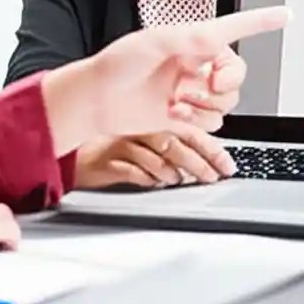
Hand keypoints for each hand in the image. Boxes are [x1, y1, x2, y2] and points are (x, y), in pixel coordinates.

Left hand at [43, 6, 291, 155]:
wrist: (98, 100)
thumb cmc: (117, 64)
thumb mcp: (152, 42)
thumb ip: (188, 38)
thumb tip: (217, 37)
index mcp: (192, 39)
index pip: (235, 28)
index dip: (261, 21)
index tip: (285, 14)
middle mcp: (197, 63)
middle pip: (238, 74)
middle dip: (224, 82)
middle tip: (203, 83)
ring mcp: (193, 90)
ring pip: (228, 100)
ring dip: (206, 104)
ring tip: (176, 101)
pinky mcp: (188, 114)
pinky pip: (214, 120)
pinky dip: (198, 120)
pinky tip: (173, 113)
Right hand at [75, 127, 236, 189]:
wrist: (77, 154)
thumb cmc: (115, 149)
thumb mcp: (148, 145)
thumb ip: (173, 151)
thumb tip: (203, 166)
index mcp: (154, 120)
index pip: (190, 131)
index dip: (211, 149)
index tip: (227, 165)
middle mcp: (141, 127)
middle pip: (176, 142)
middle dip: (198, 163)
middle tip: (211, 177)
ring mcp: (124, 142)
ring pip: (156, 154)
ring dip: (172, 171)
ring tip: (179, 181)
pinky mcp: (108, 158)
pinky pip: (133, 169)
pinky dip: (147, 177)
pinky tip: (154, 183)